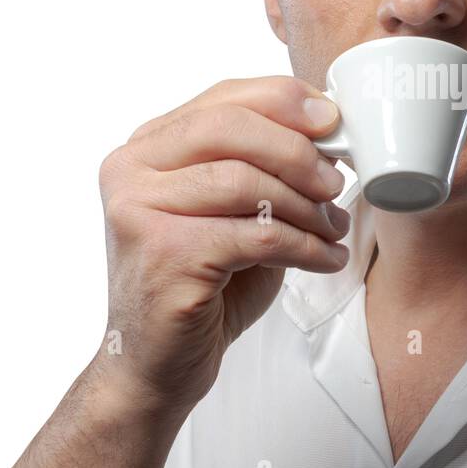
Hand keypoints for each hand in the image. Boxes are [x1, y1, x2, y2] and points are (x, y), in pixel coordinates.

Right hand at [93, 76, 349, 413]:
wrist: (156, 367)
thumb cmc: (202, 286)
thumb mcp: (233, 212)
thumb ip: (261, 166)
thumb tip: (328, 130)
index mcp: (146, 148)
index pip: (222, 99)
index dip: (284, 102)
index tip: (333, 121)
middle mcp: (130, 171)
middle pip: (229, 128)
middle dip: (297, 151)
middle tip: (335, 182)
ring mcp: (139, 212)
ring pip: (245, 182)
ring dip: (306, 207)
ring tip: (333, 229)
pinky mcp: (164, 256)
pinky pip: (256, 235)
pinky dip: (304, 246)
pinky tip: (326, 259)